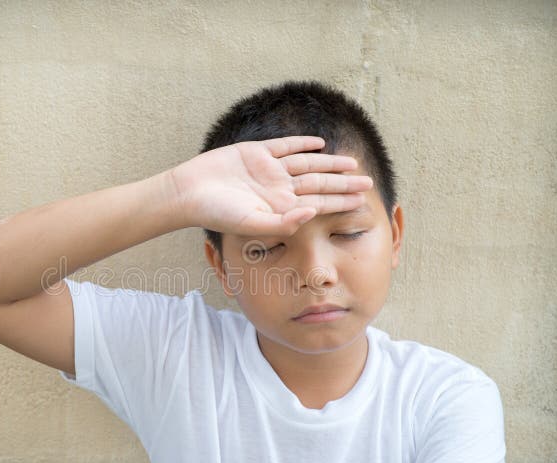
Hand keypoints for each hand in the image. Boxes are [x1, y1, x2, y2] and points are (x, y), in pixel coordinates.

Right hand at [169, 136, 372, 236]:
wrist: (189, 192)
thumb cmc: (217, 213)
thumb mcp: (252, 224)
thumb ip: (284, 223)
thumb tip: (314, 212)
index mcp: (280, 206)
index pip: (318, 202)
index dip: (341, 201)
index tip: (363, 201)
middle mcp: (278, 188)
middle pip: (318, 182)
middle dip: (343, 183)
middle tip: (368, 182)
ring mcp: (268, 169)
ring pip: (307, 163)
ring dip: (329, 162)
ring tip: (351, 163)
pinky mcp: (255, 152)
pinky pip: (283, 146)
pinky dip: (301, 143)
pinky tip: (319, 143)